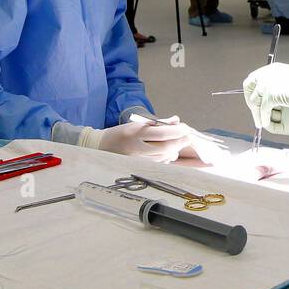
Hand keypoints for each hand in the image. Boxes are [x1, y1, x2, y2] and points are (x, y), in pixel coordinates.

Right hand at [80, 115, 194, 162]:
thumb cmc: (121, 133)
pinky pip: (158, 164)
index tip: (186, 128)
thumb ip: (158, 123)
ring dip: (174, 150)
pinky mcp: (138, 168)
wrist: (101, 147)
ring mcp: (137, 160)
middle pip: (165, 148)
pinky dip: (166, 157)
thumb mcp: (137, 123)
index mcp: (135, 133)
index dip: (177, 131)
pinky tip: (168, 152)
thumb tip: (176, 120)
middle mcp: (136, 148)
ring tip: (178, 142)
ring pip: (164, 157)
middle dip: (179, 142)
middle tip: (187, 136)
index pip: (162, 133)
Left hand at [243, 58, 288, 128]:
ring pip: (255, 102)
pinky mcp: (271, 95)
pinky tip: (265, 124)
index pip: (253, 79)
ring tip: (260, 123)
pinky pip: (263, 110)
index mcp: (273, 69)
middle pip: (249, 89)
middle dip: (251, 103)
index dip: (252, 92)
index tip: (255, 102)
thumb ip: (283, 82)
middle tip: (256, 114)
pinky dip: (264, 118)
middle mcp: (267, 74)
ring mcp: (268, 84)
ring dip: (257, 114)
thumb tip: (277, 88)